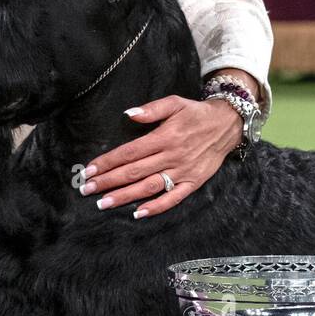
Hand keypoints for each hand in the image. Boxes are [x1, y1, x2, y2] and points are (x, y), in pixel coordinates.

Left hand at [78, 95, 239, 217]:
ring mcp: (183, 171)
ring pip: (149, 187)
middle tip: (86, 189)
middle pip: (134, 172)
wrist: (228, 124)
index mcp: (165, 136)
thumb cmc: (196, 113)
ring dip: (125, 196)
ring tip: (103, 203)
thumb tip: (128, 114)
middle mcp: (172, 156)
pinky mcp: (193, 182)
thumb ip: (151, 109)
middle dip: (108, 181)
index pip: (130, 152)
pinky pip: (173, 198)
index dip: (108, 162)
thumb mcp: (175, 103)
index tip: (90, 169)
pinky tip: (138, 213)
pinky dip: (156, 207)